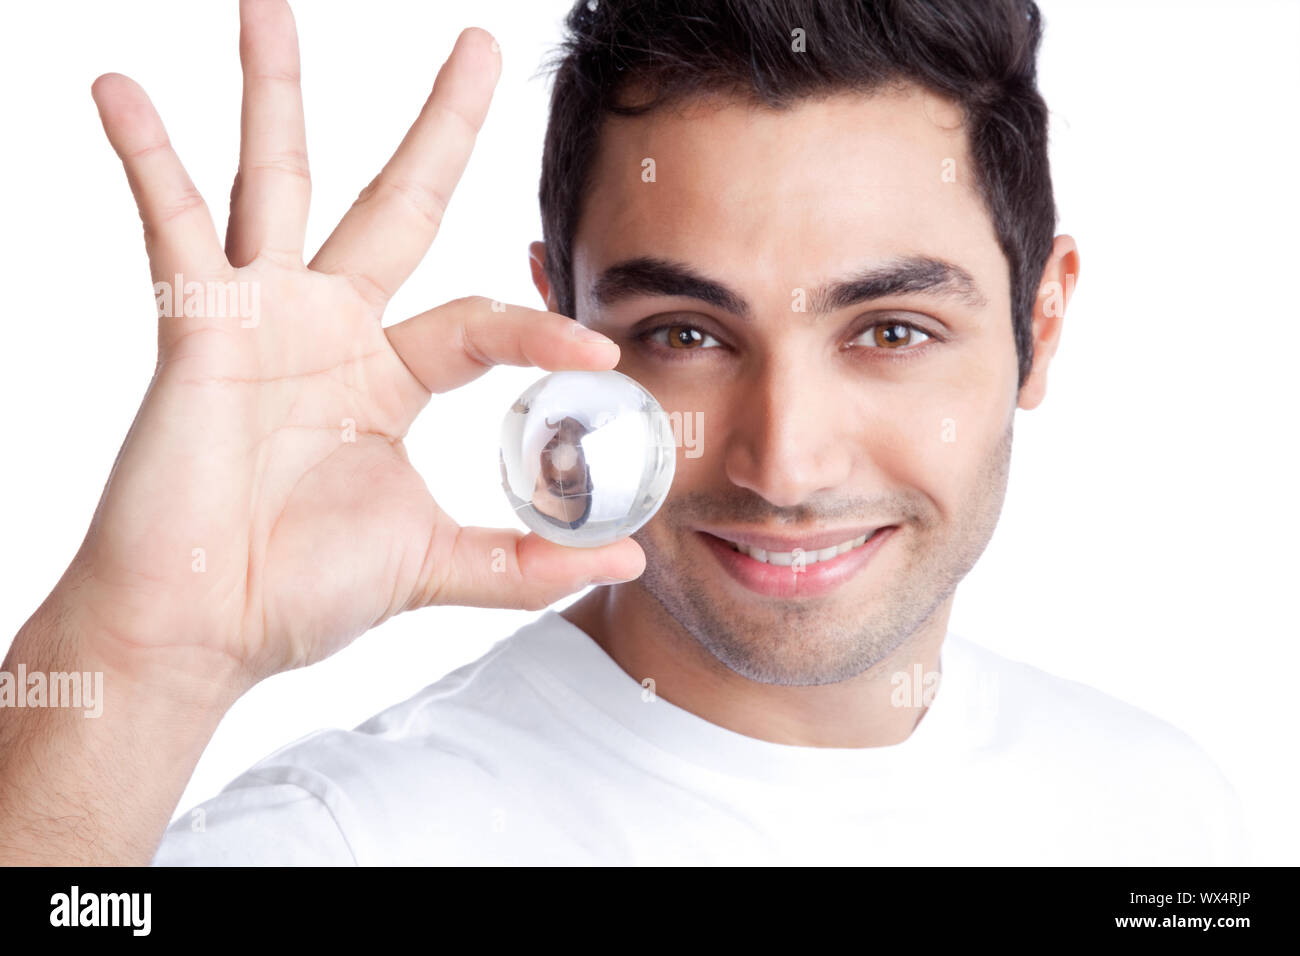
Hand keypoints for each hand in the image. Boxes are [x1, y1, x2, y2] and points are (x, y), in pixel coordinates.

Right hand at [66, 0, 643, 691]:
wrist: (203, 630)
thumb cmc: (300, 592)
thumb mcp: (433, 565)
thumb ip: (524, 560)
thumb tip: (625, 560)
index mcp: (386, 375)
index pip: (479, 320)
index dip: (538, 330)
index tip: (597, 352)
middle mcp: (329, 329)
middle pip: (396, 201)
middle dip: (439, 126)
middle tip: (480, 44)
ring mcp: (260, 316)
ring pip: (278, 180)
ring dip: (275, 92)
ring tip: (270, 5)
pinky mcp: (196, 325)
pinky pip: (171, 224)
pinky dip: (146, 158)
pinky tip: (119, 88)